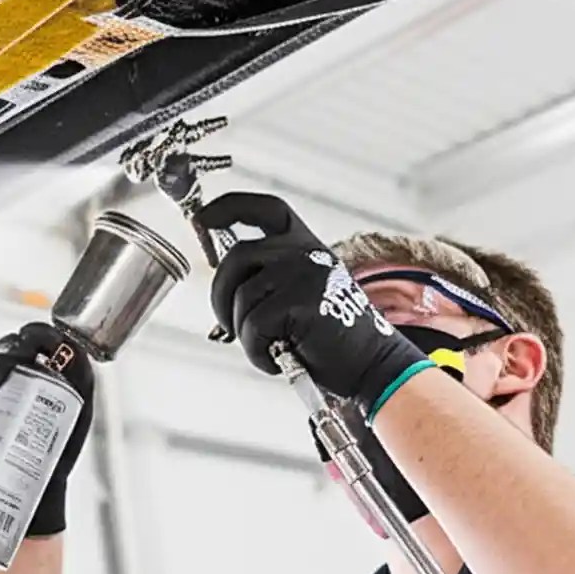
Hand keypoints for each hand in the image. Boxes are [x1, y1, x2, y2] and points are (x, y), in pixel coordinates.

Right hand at [0, 322, 94, 536]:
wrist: (44, 480)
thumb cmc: (62, 442)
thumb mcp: (82, 404)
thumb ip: (82, 375)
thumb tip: (78, 350)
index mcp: (39, 369)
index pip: (34, 338)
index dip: (39, 332)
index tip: (50, 340)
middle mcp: (15, 377)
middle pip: (8, 345)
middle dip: (16, 344)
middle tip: (26, 351)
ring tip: (8, 367)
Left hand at [196, 192, 427, 411]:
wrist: (371, 365)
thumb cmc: (332, 336)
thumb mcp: (303, 291)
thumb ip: (271, 276)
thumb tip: (225, 284)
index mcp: (305, 244)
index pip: (263, 209)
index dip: (227, 208)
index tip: (203, 219)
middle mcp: (304, 251)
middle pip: (235, 259)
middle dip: (220, 297)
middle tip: (230, 327)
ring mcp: (303, 272)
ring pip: (240, 298)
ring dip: (244, 333)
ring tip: (272, 347)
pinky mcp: (300, 301)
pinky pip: (252, 326)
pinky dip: (257, 351)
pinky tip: (279, 358)